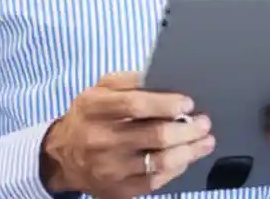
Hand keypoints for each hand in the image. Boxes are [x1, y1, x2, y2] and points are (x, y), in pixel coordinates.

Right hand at [41, 71, 215, 198]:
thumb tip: (164, 82)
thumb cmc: (89, 117)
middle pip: (154, 135)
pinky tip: (186, 157)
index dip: (166, 104)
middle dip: (187, 128)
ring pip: (160, 161)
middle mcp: (99, 140)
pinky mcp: (118, 190)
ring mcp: (109, 168)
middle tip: (204, 122)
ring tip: (205, 141)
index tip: (188, 102)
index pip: (135, 105)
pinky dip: (176, 168)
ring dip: (189, 150)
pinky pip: (156, 180)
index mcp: (92, 108)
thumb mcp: (98, 90)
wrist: (64, 156)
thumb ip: (127, 81)